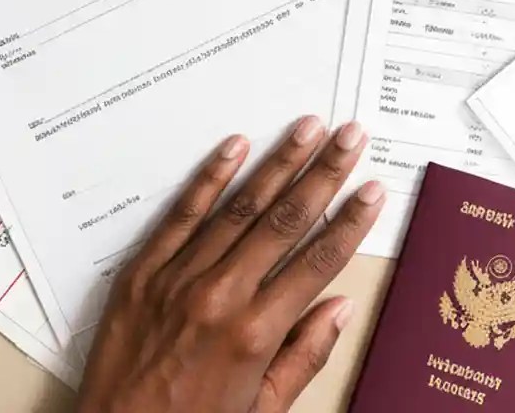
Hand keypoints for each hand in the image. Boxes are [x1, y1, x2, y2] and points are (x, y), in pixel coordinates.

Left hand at [76, 117, 384, 412]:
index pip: (318, 261)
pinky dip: (209, 178)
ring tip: (308, 129)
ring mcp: (177, 279)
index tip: (373, 190)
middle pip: (285, 220)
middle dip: (324, 173)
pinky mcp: (141, 273)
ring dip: (278, 163)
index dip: (351, 221)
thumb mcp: (261, 410)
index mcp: (255, 334)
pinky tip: (235, 147)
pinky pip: (181, 215)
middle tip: (351, 135)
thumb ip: (304, 357)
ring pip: (239, 207)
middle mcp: (220, 297)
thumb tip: (340, 307)